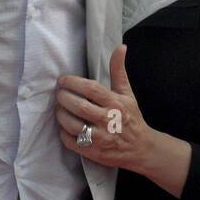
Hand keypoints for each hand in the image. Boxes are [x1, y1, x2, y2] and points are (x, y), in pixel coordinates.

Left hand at [56, 45, 156, 172]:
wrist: (141, 149)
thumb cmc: (132, 118)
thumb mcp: (127, 93)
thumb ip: (119, 71)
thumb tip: (120, 47)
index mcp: (116, 103)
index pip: (91, 89)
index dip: (74, 83)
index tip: (62, 80)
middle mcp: (108, 120)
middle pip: (79, 107)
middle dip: (64, 98)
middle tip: (59, 94)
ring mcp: (101, 138)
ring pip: (72, 125)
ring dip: (61, 115)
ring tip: (59, 108)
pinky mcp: (94, 152)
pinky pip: (71, 142)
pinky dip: (63, 133)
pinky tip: (64, 126)